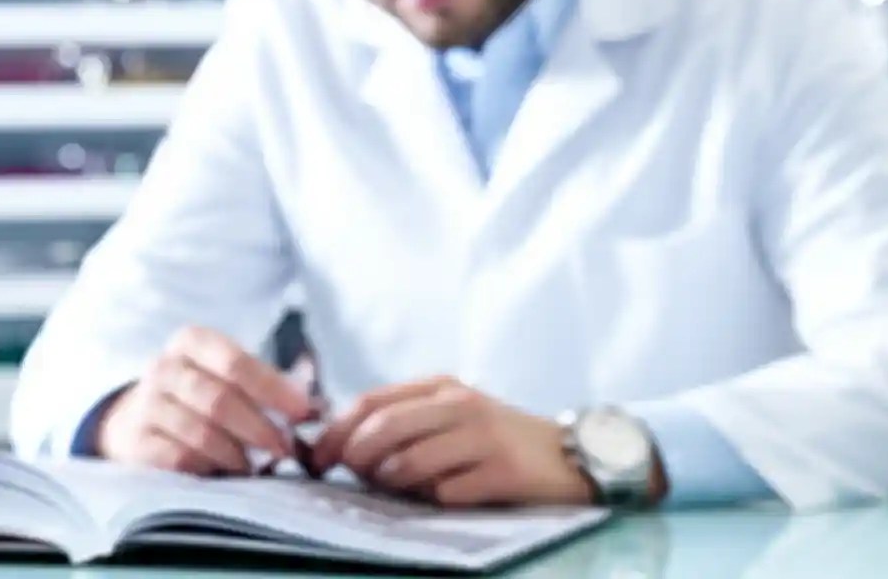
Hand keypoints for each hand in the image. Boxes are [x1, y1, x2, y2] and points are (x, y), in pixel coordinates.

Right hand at [97, 326, 313, 475]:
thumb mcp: (227, 375)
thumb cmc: (200, 395)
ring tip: (258, 465)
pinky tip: (225, 472)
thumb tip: (317, 408)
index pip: (237, 363)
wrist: (136, 418)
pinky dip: (209, 468)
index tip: (304, 412)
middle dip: (261, 428)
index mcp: (192, 341)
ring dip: (238, 454)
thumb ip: (270, 386)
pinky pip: (180, 459)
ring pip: (201, 433)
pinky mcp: (136, 442)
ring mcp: (146, 405)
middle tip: (287, 450)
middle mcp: (164, 367)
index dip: (274, 389)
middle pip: (220, 400)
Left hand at [312, 376, 595, 507]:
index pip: (371, 401)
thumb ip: (405, 422)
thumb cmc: (497, 438)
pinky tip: (447, 497)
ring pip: (408, 463)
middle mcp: (459, 404)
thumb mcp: (451, 415)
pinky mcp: (501, 471)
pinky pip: (445, 493)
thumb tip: (343, 448)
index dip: (337, 431)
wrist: (569, 454)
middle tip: (353, 477)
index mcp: (440, 386)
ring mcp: (482, 437)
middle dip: (356, 458)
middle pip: (383, 428)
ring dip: (393, 484)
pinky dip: (435, 500)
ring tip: (402, 488)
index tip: (317, 457)